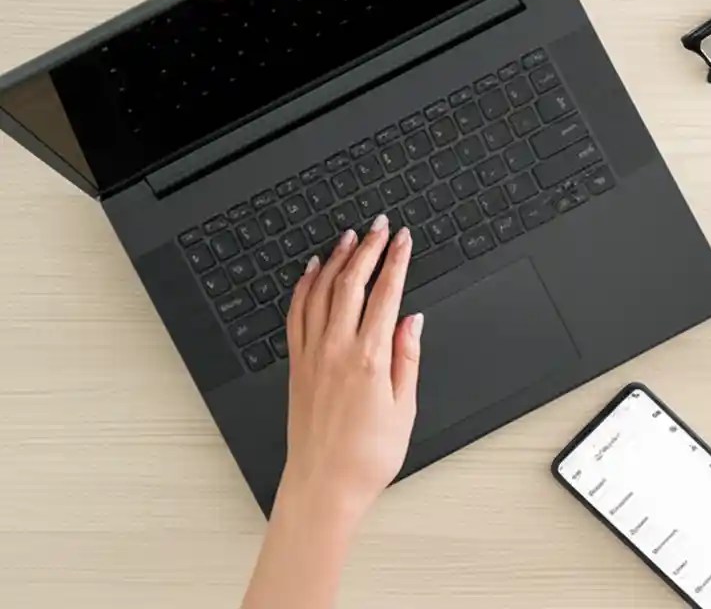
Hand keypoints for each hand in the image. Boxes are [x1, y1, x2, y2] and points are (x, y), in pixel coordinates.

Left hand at [278, 216, 422, 522]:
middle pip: (352, 284)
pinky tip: (312, 273)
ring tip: (350, 237)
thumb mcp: (404, 408)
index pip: (386, 295)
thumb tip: (412, 322)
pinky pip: (297, 315)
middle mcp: (337, 350)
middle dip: (369, 249)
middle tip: (380, 226)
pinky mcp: (296, 366)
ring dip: (337, 260)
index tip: (404, 240)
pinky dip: (304, 287)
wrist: (324, 485)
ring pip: (321, 292)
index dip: (397, 262)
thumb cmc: (367, 456)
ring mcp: (312, 355)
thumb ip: (408, 358)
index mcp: (369, 359)